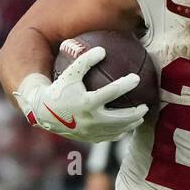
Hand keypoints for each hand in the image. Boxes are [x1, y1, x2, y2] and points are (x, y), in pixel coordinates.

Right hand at [14, 44, 146, 142]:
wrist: (44, 112)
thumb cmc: (59, 89)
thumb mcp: (70, 73)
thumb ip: (86, 61)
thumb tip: (103, 50)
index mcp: (87, 102)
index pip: (112, 92)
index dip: (126, 84)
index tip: (137, 78)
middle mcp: (91, 119)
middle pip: (121, 117)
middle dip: (136, 112)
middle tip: (146, 106)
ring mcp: (91, 131)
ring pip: (117, 130)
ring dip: (131, 124)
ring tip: (140, 117)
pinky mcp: (89, 139)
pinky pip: (109, 137)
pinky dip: (119, 133)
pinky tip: (126, 128)